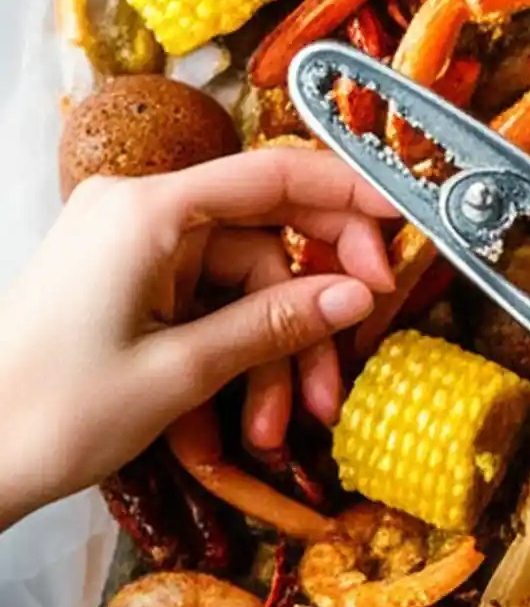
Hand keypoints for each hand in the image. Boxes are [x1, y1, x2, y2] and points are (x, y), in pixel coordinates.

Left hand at [0, 148, 397, 528]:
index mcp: (148, 213)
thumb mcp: (183, 370)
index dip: (347, 194)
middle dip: (308, 314)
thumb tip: (355, 295)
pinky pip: (207, 313)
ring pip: (241, 292)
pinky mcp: (129, 287)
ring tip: (272, 429)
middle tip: (347, 360)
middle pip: (264, 244)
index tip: (400, 221)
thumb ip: (276, 324)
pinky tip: (231, 426)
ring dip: (268, 361)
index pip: (272, 177)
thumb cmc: (52, 412)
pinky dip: (229, 365)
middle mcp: (142, 216)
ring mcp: (134, 252)